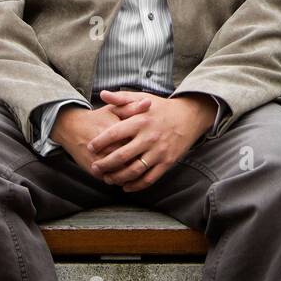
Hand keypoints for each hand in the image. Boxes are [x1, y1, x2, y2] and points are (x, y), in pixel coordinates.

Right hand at [50, 103, 142, 175]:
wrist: (72, 127)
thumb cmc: (98, 118)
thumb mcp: (114, 109)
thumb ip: (132, 107)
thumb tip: (148, 102)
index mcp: (116, 131)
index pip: (137, 144)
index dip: (146, 147)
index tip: (150, 146)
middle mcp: (107, 148)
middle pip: (132, 160)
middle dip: (141, 161)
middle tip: (147, 159)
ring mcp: (100, 161)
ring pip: (122, 173)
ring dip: (132, 173)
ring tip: (138, 167)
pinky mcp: (94, 171)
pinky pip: (111, 179)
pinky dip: (120, 179)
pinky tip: (125, 173)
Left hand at [85, 92, 216, 191]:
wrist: (189, 117)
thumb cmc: (161, 108)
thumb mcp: (142, 98)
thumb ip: (121, 98)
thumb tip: (103, 94)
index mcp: (141, 121)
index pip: (115, 134)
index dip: (100, 142)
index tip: (90, 147)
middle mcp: (149, 137)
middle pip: (122, 156)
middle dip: (105, 164)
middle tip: (94, 167)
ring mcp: (159, 152)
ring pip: (134, 171)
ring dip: (118, 178)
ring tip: (107, 178)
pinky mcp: (167, 162)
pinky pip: (149, 179)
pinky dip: (136, 185)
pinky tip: (125, 186)